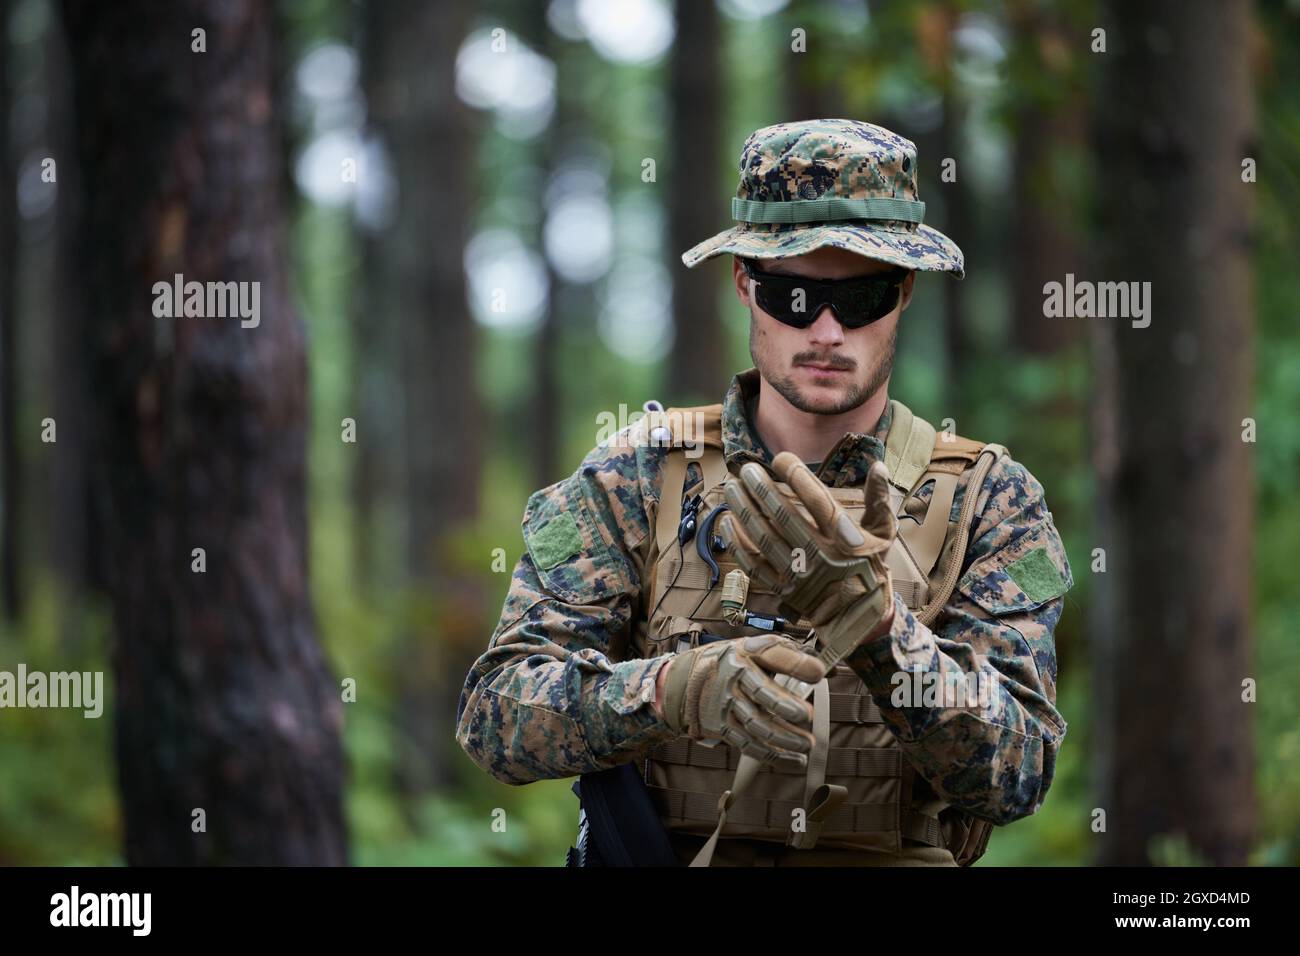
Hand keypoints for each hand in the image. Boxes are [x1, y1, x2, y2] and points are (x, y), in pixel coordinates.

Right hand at [658, 635, 826, 766]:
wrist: (686, 680)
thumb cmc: (734, 663)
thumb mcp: (755, 648)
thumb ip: (788, 656)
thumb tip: (825, 670)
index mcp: (746, 652)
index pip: (771, 654)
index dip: (795, 664)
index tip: (818, 673)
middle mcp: (734, 677)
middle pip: (761, 693)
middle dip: (786, 706)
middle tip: (807, 716)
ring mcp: (726, 704)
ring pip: (757, 724)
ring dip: (785, 738)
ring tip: (807, 744)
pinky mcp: (722, 727)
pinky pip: (749, 745)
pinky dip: (773, 756)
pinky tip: (795, 760)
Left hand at [719, 453, 896, 658]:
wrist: (859, 614)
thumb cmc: (870, 565)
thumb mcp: (884, 533)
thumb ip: (879, 499)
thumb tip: (878, 465)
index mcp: (846, 539)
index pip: (818, 501)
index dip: (797, 476)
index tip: (780, 458)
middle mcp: (821, 555)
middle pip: (784, 517)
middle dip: (762, 489)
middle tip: (746, 469)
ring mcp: (799, 574)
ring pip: (765, 538)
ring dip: (744, 511)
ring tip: (731, 488)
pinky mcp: (783, 588)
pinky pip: (754, 564)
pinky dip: (737, 543)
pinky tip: (726, 521)